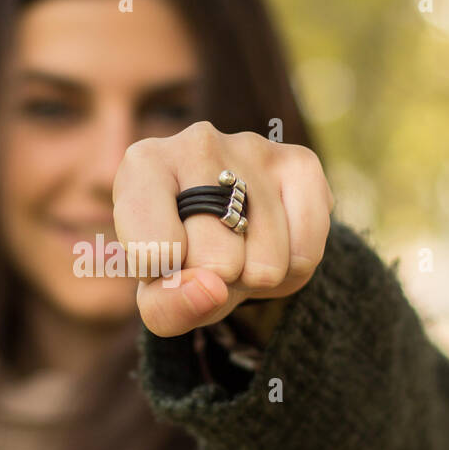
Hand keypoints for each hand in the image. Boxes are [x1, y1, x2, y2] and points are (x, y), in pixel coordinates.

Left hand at [112, 120, 333, 337]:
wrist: (230, 229)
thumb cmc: (180, 259)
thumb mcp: (159, 294)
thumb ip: (167, 307)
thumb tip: (214, 288)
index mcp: (143, 165)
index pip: (154, 253)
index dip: (165, 279)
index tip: (164, 260)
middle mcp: (196, 142)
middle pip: (215, 260)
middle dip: (217, 278)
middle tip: (209, 255)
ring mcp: (253, 148)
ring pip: (266, 263)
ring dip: (256, 276)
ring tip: (240, 248)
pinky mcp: (300, 162)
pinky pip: (306, 253)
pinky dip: (293, 268)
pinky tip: (274, 241)